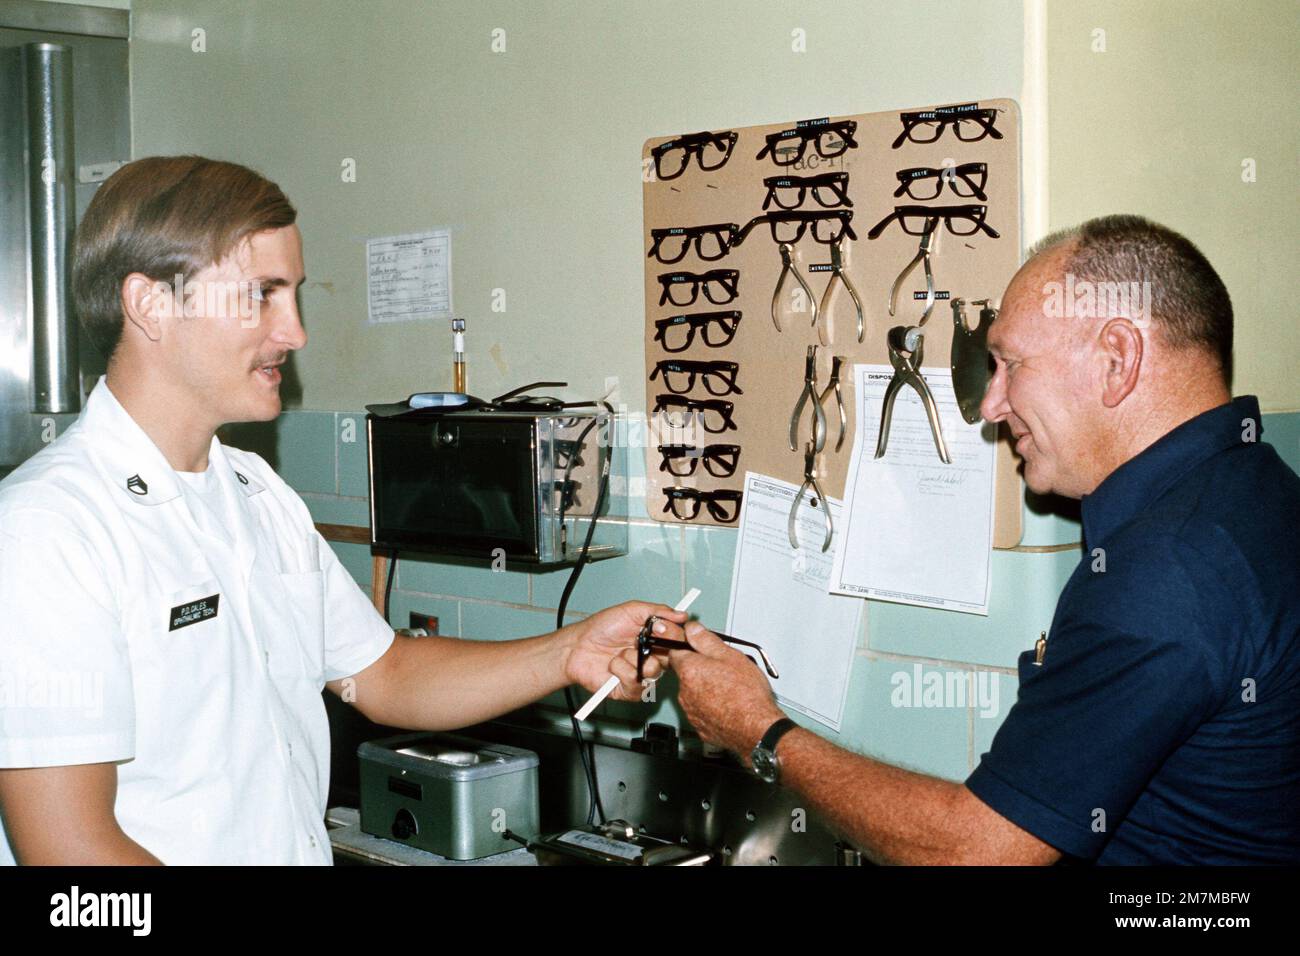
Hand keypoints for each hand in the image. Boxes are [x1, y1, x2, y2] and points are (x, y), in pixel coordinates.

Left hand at [563, 600, 687, 701]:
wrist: (578, 646)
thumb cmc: (601, 628)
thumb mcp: (631, 611)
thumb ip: (658, 611)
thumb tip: (682, 615)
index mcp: (656, 640)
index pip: (678, 641)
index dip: (675, 636)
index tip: (663, 628)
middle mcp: (652, 658)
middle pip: (672, 659)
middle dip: (656, 647)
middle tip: (639, 640)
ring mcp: (642, 675)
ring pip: (655, 671)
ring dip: (634, 659)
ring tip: (620, 652)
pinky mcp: (630, 690)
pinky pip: (637, 684)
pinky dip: (622, 671)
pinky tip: (613, 665)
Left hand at [670, 622, 785, 759]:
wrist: (757, 728)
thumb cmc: (747, 694)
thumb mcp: (730, 656)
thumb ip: (706, 640)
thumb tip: (692, 629)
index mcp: (689, 670)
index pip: (675, 652)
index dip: (687, 648)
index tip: (698, 648)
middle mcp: (685, 692)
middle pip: (685, 674)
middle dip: (700, 670)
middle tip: (722, 669)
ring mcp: (692, 712)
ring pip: (693, 693)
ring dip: (705, 689)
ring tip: (729, 689)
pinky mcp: (700, 727)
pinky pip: (701, 711)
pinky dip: (710, 707)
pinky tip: (728, 704)